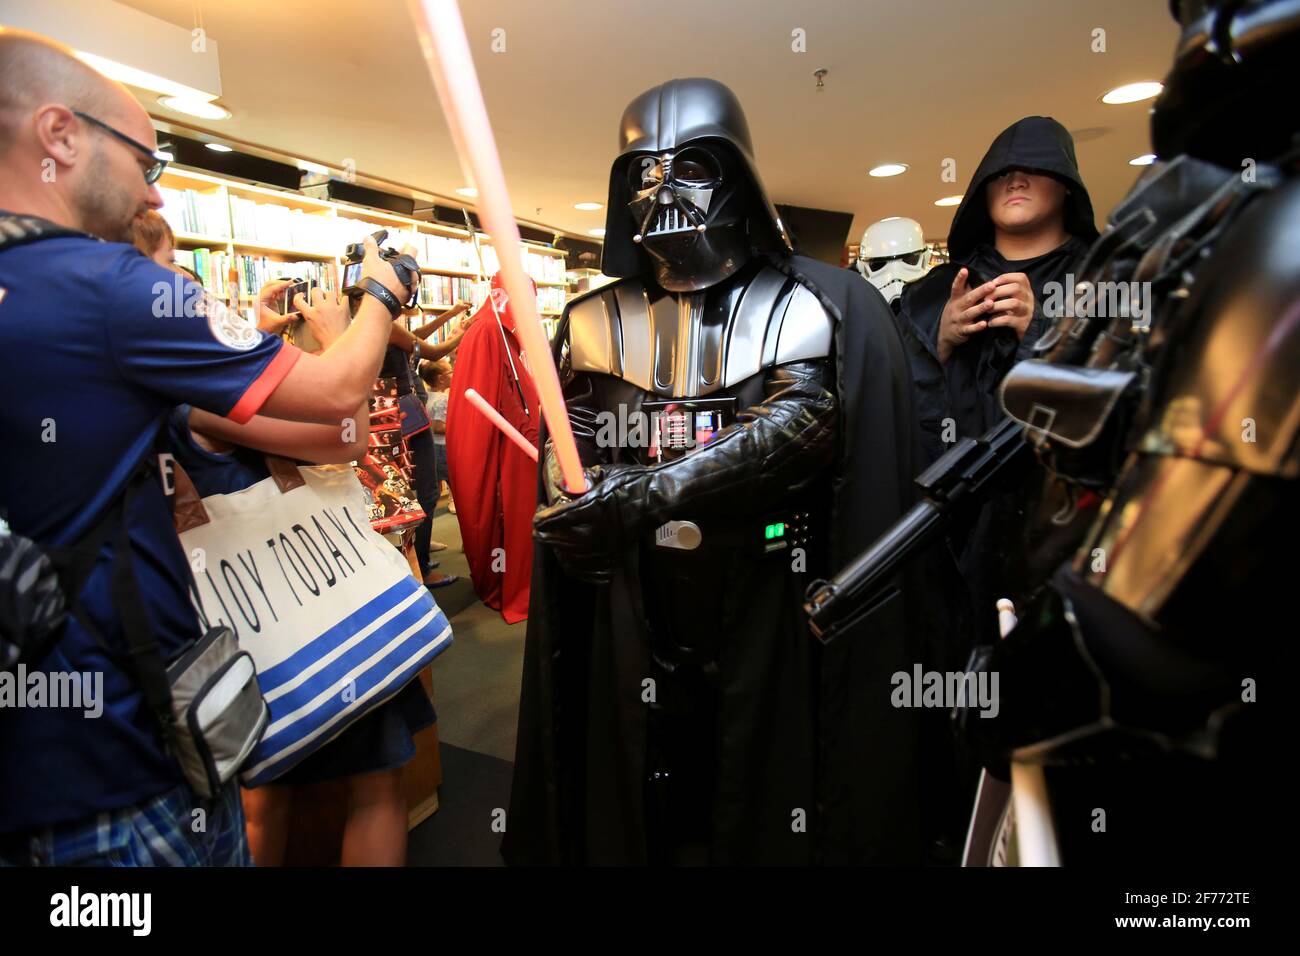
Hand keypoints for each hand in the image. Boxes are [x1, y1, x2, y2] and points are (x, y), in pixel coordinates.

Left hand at [255, 279, 293, 333]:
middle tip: (291, 283)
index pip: (271, 289)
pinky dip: (279, 291)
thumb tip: (297, 315)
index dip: (281, 285)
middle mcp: (260, 298)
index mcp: (260, 301)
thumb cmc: (268, 328)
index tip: (290, 282)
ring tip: (290, 287)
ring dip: (280, 286)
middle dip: (280, 283)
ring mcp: (262, 299)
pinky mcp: (266, 302)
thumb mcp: (278, 323)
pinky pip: (273, 292)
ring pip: (270, 287)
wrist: (262, 333)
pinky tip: (286, 293)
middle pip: (269, 284)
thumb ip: (287, 318)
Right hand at [295, 281, 350, 349]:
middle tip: (320, 294)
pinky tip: (343, 303)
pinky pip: (344, 298)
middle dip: (317, 291)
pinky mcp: (343, 309)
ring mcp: (332, 307)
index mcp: (310, 315)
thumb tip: (312, 313)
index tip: (301, 295)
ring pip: (330, 293)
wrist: (337, 344)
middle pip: (316, 291)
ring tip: (332, 300)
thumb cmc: (325, 340)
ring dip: (331, 296)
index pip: (298, 301)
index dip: (298, 296)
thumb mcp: (312, 329)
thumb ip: (311, 318)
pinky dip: (344, 300)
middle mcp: (320, 309)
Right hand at [360, 235, 419, 301]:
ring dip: (402, 274)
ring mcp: (411, 287)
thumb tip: (368, 238)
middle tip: (393, 260)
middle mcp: (412, 275)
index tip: (401, 246)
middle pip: (411, 264)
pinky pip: (406, 288)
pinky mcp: (407, 298)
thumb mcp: (371, 261)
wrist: (378, 304)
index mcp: (407, 264)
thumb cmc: (376, 282)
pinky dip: (400, 285)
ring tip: (390, 274)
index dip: (406, 246)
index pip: (412, 249)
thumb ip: (371, 248)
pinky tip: (390, 285)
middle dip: (402, 261)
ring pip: (409, 277)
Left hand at [533, 461, 626, 584]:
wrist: (657, 499)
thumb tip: (561, 486)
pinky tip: (568, 558)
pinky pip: (587, 568)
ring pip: (572, 556)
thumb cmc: (632, 482)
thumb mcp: (605, 473)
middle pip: (562, 540)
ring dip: (557, 549)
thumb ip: (580, 480)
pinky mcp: (614, 553)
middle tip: (539, 529)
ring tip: (552, 540)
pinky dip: (574, 566)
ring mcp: (608, 544)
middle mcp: (601, 529)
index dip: (543, 520)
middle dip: (546, 535)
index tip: (538, 517)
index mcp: (596, 506)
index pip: (561, 518)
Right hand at [937, 268, 999, 362]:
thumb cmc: (955, 314)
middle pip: (968, 299)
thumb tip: (978, 275)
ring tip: (991, 303)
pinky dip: (976, 327)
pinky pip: (969, 329)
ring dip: (980, 308)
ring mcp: (958, 320)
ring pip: (969, 313)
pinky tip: (985, 324)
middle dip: (980, 292)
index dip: (959, 279)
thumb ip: (965, 291)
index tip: (964, 270)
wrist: (944, 335)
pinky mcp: (961, 331)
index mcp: (955, 300)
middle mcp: (956, 309)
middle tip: (991, 285)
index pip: (956, 287)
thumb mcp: (956, 302)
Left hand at [983, 272, 1034, 340]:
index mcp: (1026, 290)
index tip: (992, 283)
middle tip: (985, 298)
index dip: (1004, 278)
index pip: (1020, 278)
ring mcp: (1027, 311)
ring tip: (987, 310)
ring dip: (996, 306)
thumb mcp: (1013, 297)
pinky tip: (990, 322)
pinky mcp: (1022, 324)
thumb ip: (1004, 289)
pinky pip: (1009, 320)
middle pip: (1016, 288)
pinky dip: (997, 320)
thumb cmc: (1013, 311)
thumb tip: (988, 284)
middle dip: (997, 292)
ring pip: (1014, 303)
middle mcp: (1029, 299)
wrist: (1026, 331)